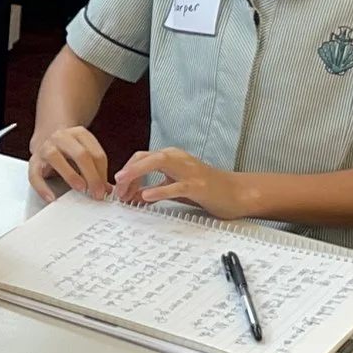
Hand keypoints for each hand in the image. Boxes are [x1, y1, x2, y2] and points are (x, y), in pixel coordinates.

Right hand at [29, 124, 112, 201]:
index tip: (105, 188)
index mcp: (79, 134)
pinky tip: (52, 197)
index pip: (96, 153)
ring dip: (70, 175)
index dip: (103, 172)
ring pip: (55, 157)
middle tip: (97, 193)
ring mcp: (45, 147)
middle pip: (80, 154)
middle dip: (91, 176)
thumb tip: (107, 188)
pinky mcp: (33, 161)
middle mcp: (61, 137)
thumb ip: (96, 169)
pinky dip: (42, 187)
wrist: (47, 139)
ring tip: (80, 189)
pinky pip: (35, 174)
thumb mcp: (84, 154)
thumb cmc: (68, 151)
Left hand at [114, 147, 255, 218]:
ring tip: (123, 185)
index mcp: (172, 158)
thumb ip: (155, 189)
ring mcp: (189, 170)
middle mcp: (178, 159)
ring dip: (137, 173)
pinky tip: (146, 196)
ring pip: (158, 163)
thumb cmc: (207, 189)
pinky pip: (175, 185)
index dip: (127, 171)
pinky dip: (159, 189)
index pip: (141, 158)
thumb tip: (134, 196)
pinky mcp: (198, 185)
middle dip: (127, 171)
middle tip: (115, 188)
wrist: (236, 193)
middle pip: (145, 156)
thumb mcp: (176, 187)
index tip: (118, 188)